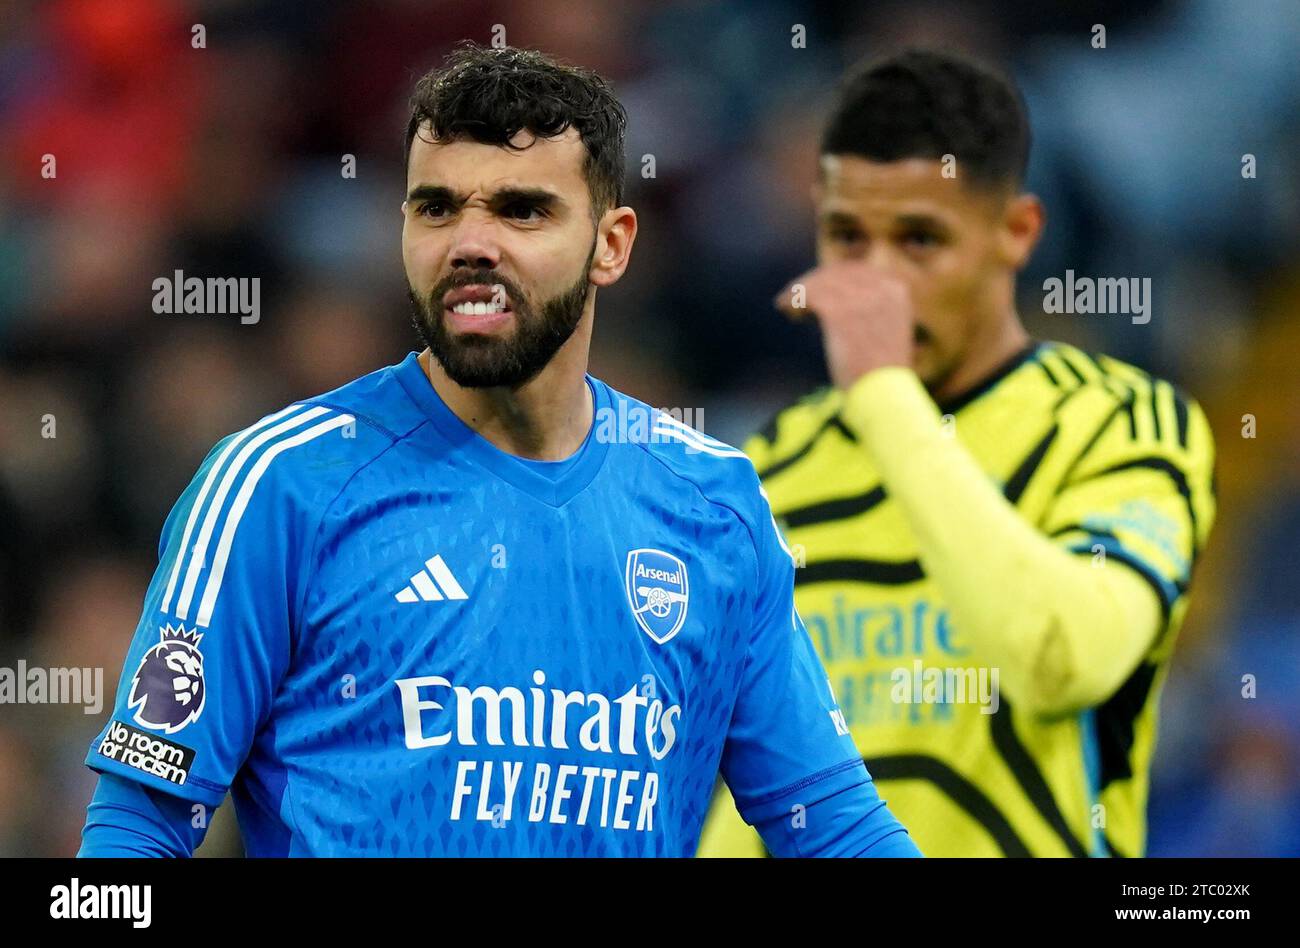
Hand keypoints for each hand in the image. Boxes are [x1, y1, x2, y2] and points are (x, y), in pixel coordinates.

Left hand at [775, 261, 914, 389]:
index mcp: (897, 290)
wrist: (883, 396)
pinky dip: (793, 301)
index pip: (856, 272)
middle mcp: (881, 288)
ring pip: (817, 283)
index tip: (816, 290)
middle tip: (794, 297)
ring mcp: (859, 297)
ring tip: (787, 306)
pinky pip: (806, 295)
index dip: (831, 278)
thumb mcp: (884, 333)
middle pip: (835, 274)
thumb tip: (834, 301)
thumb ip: (867, 310)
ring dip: (798, 292)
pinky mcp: (837, 311)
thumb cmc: (881, 375)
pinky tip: (786, 311)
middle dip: (812, 283)